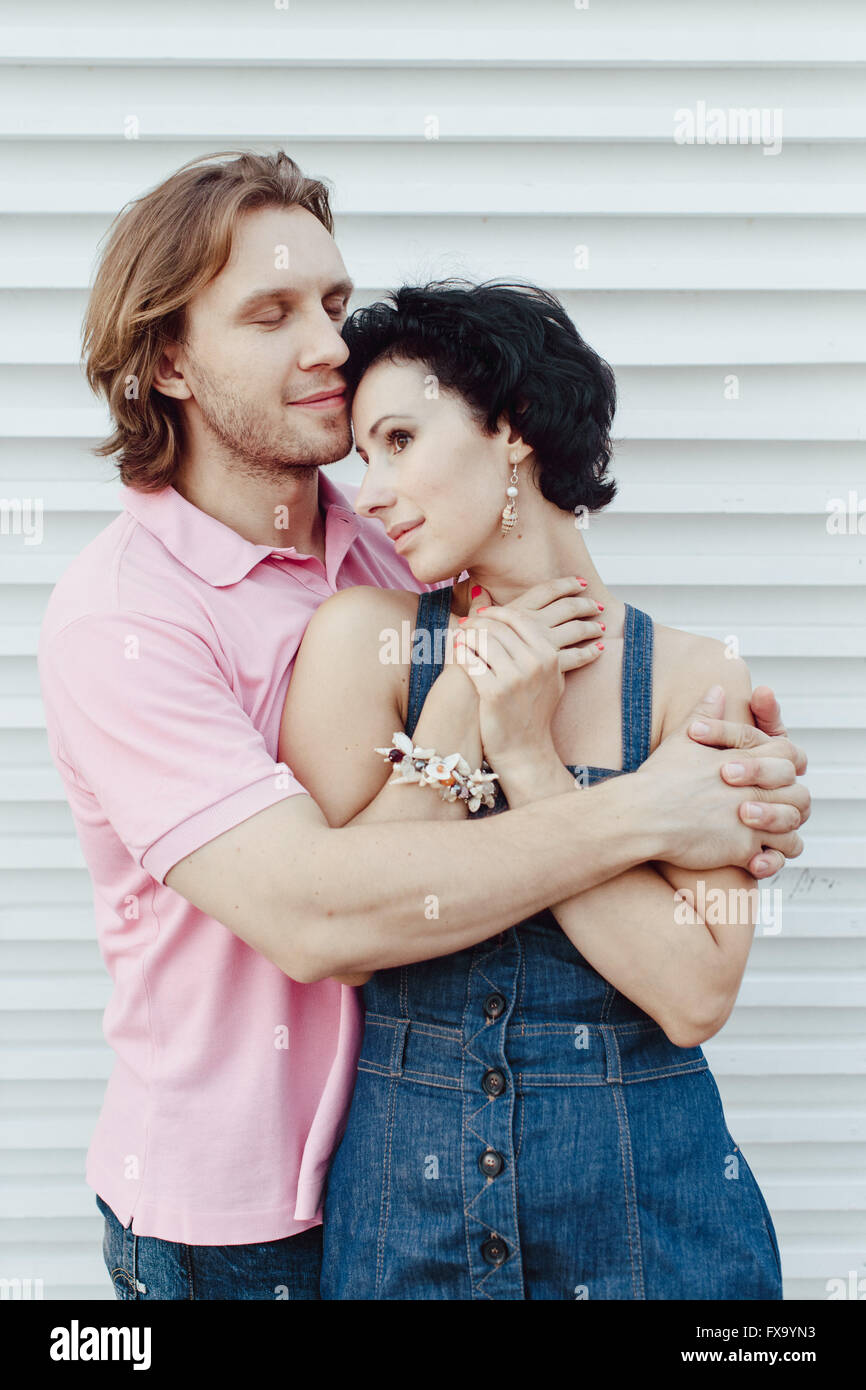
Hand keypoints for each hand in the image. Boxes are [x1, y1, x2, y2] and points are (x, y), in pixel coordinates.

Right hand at [451, 576, 604, 674]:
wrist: (470, 699)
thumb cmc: (467, 665)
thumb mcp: (472, 630)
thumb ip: (478, 608)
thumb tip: (478, 587)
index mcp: (517, 612)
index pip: (546, 591)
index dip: (564, 584)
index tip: (580, 582)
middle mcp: (534, 627)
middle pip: (566, 608)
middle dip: (584, 604)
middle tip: (597, 604)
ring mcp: (545, 648)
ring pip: (575, 630)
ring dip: (590, 626)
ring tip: (600, 627)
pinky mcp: (550, 670)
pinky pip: (576, 658)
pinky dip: (590, 653)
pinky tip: (599, 650)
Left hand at [454, 599, 583, 777]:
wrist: (526, 749)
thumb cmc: (535, 711)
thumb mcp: (551, 676)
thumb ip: (544, 646)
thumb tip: (537, 614)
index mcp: (549, 655)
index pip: (517, 619)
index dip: (495, 612)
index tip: (481, 613)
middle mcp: (535, 663)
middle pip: (497, 627)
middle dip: (476, 622)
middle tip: (464, 624)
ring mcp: (515, 678)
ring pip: (482, 641)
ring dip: (466, 635)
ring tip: (458, 637)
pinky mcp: (494, 692)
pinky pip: (470, 661)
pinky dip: (459, 653)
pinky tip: (455, 652)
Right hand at [638, 686, 808, 877]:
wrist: (643, 816)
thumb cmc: (658, 779)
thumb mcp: (682, 739)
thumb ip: (705, 713)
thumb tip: (718, 688)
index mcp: (743, 758)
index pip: (787, 753)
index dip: (787, 763)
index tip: (777, 774)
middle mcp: (753, 787)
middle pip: (797, 789)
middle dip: (791, 797)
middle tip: (776, 804)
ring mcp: (752, 817)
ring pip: (794, 821)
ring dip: (786, 825)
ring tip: (770, 829)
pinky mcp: (744, 846)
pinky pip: (780, 853)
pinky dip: (775, 856)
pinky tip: (759, 856)